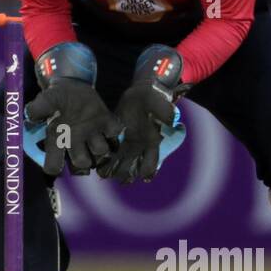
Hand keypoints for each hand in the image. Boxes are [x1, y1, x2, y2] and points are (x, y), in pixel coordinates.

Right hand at [24, 79, 122, 176]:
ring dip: (100, 146)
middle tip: (82, 144)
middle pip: (82, 165)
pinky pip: (114, 136)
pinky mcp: (107, 125)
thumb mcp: (46, 99)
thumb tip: (31, 117)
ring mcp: (93, 136)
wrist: (73, 85)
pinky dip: (113, 132)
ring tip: (96, 133)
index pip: (52, 166)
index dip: (54, 165)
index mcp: (58, 142)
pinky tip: (106, 123)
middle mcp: (75, 144)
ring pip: (100, 153)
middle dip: (84, 159)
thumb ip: (38, 108)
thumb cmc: (57, 96)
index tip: (57, 150)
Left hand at [98, 45, 184, 182]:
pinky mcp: (116, 139)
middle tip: (118, 177)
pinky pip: (111, 155)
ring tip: (105, 174)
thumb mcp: (157, 102)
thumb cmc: (149, 98)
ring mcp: (128, 144)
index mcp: (152, 142)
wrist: (137, 92)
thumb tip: (171, 121)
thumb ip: (165, 111)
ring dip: (115, 170)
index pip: (152, 162)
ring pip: (122, 164)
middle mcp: (141, 147)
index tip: (142, 175)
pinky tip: (99, 164)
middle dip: (126, 174)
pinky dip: (105, 161)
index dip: (147, 170)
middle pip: (134, 167)